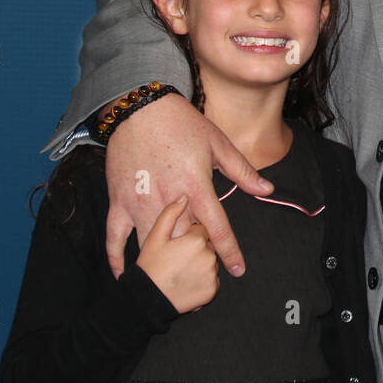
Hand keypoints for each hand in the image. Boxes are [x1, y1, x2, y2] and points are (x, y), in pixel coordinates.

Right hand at [104, 92, 271, 278]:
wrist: (138, 109)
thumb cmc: (181, 123)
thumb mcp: (218, 142)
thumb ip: (242, 171)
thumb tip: (267, 189)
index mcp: (195, 186)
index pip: (217, 228)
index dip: (229, 252)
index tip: (237, 270)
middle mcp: (168, 200)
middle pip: (185, 242)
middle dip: (197, 256)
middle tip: (205, 265)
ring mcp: (140, 203)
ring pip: (153, 246)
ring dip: (164, 262)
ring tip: (173, 273)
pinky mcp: (118, 202)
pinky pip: (114, 237)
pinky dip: (117, 258)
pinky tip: (124, 274)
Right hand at [136, 197, 219, 312]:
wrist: (148, 300)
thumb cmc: (149, 267)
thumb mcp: (154, 237)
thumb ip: (170, 213)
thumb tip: (183, 197)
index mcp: (196, 240)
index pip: (201, 229)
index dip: (189, 235)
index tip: (179, 243)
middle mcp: (208, 256)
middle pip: (207, 245)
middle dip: (196, 248)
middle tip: (177, 257)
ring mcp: (212, 274)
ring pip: (210, 261)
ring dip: (199, 263)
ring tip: (180, 270)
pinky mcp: (212, 291)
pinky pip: (212, 279)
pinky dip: (202, 279)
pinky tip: (186, 279)